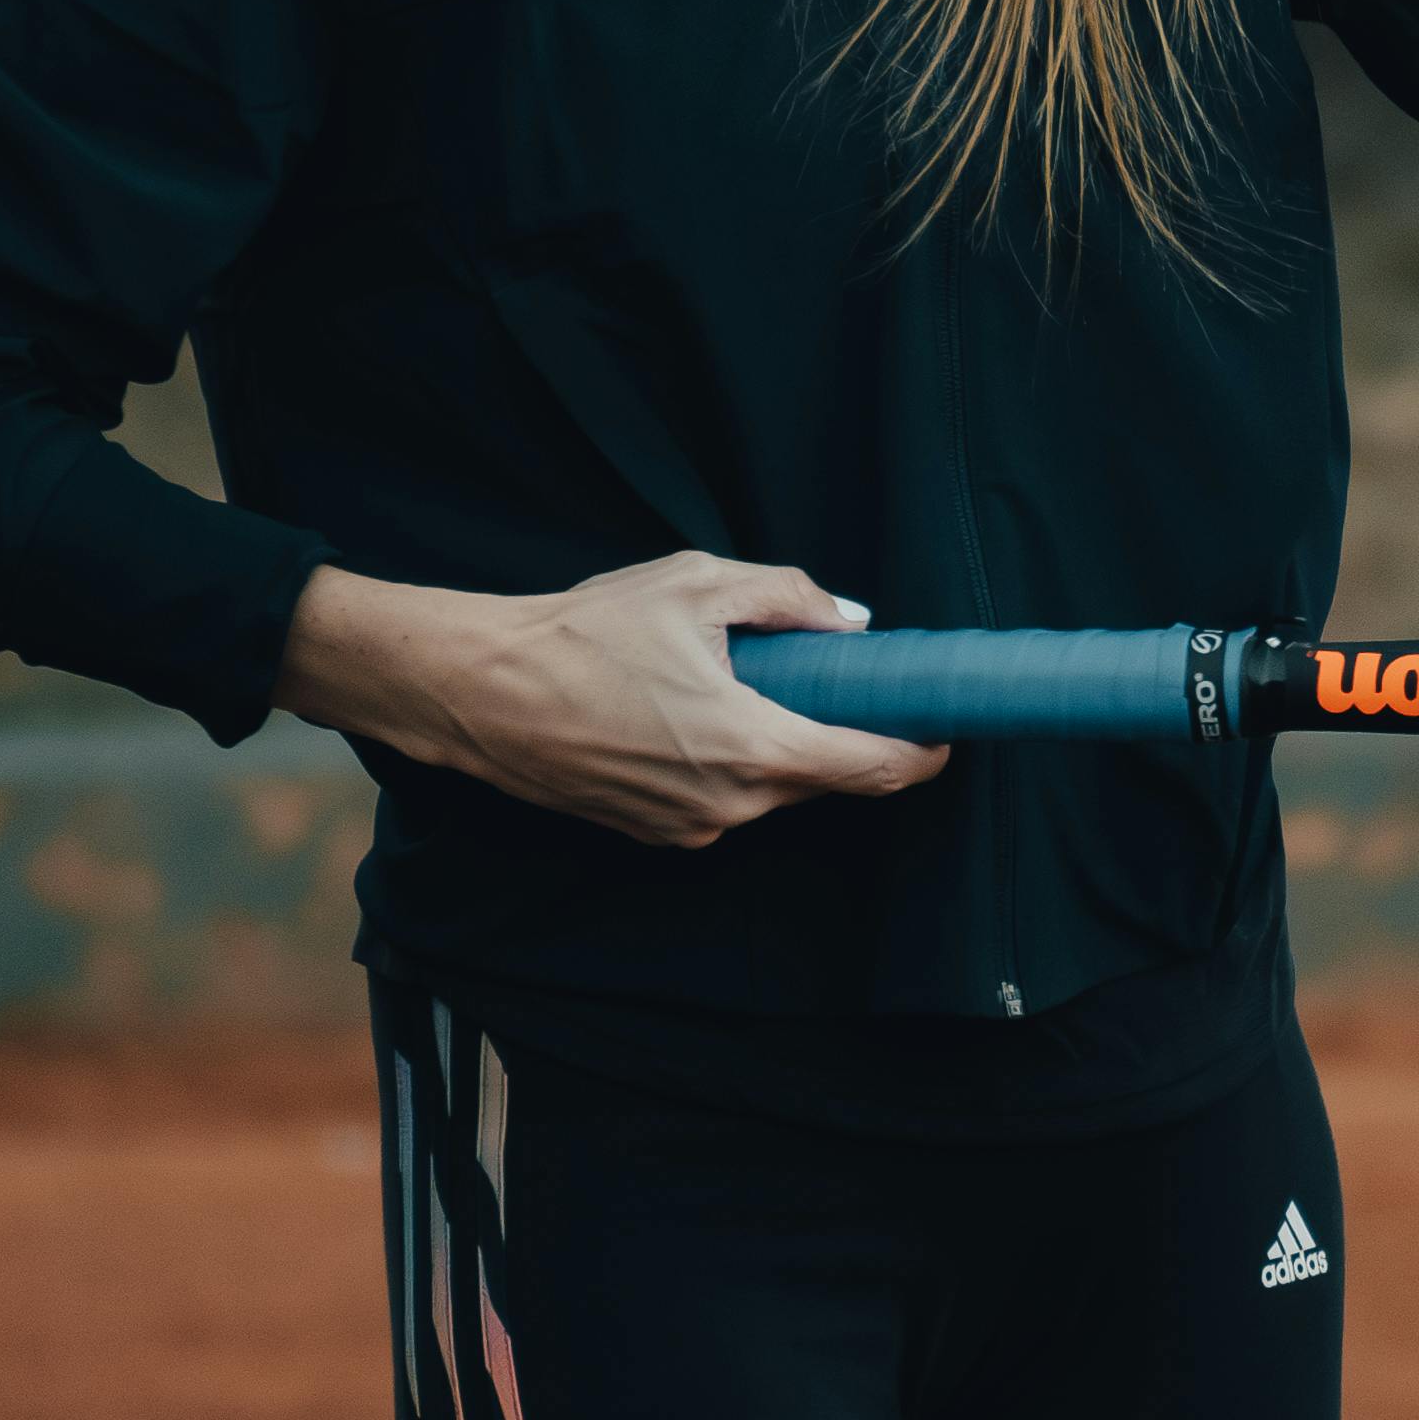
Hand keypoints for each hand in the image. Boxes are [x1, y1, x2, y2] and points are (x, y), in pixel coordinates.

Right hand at [275, 552, 950, 846]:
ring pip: (775, 789)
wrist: (475, 691)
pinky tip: (691, 711)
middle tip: (839, 678)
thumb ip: (790, 599)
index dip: (923, 750)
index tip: (942, 726)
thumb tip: (853, 625)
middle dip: (844, 730)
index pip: (875, 770)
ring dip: (781, 743)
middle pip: (829, 779)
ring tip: (740, 682)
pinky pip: (724, 799)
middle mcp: (733, 807)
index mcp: (756, 749)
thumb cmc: (583, 632)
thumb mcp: (697, 584)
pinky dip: (732, 760)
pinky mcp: (654, 835)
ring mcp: (691, 830)